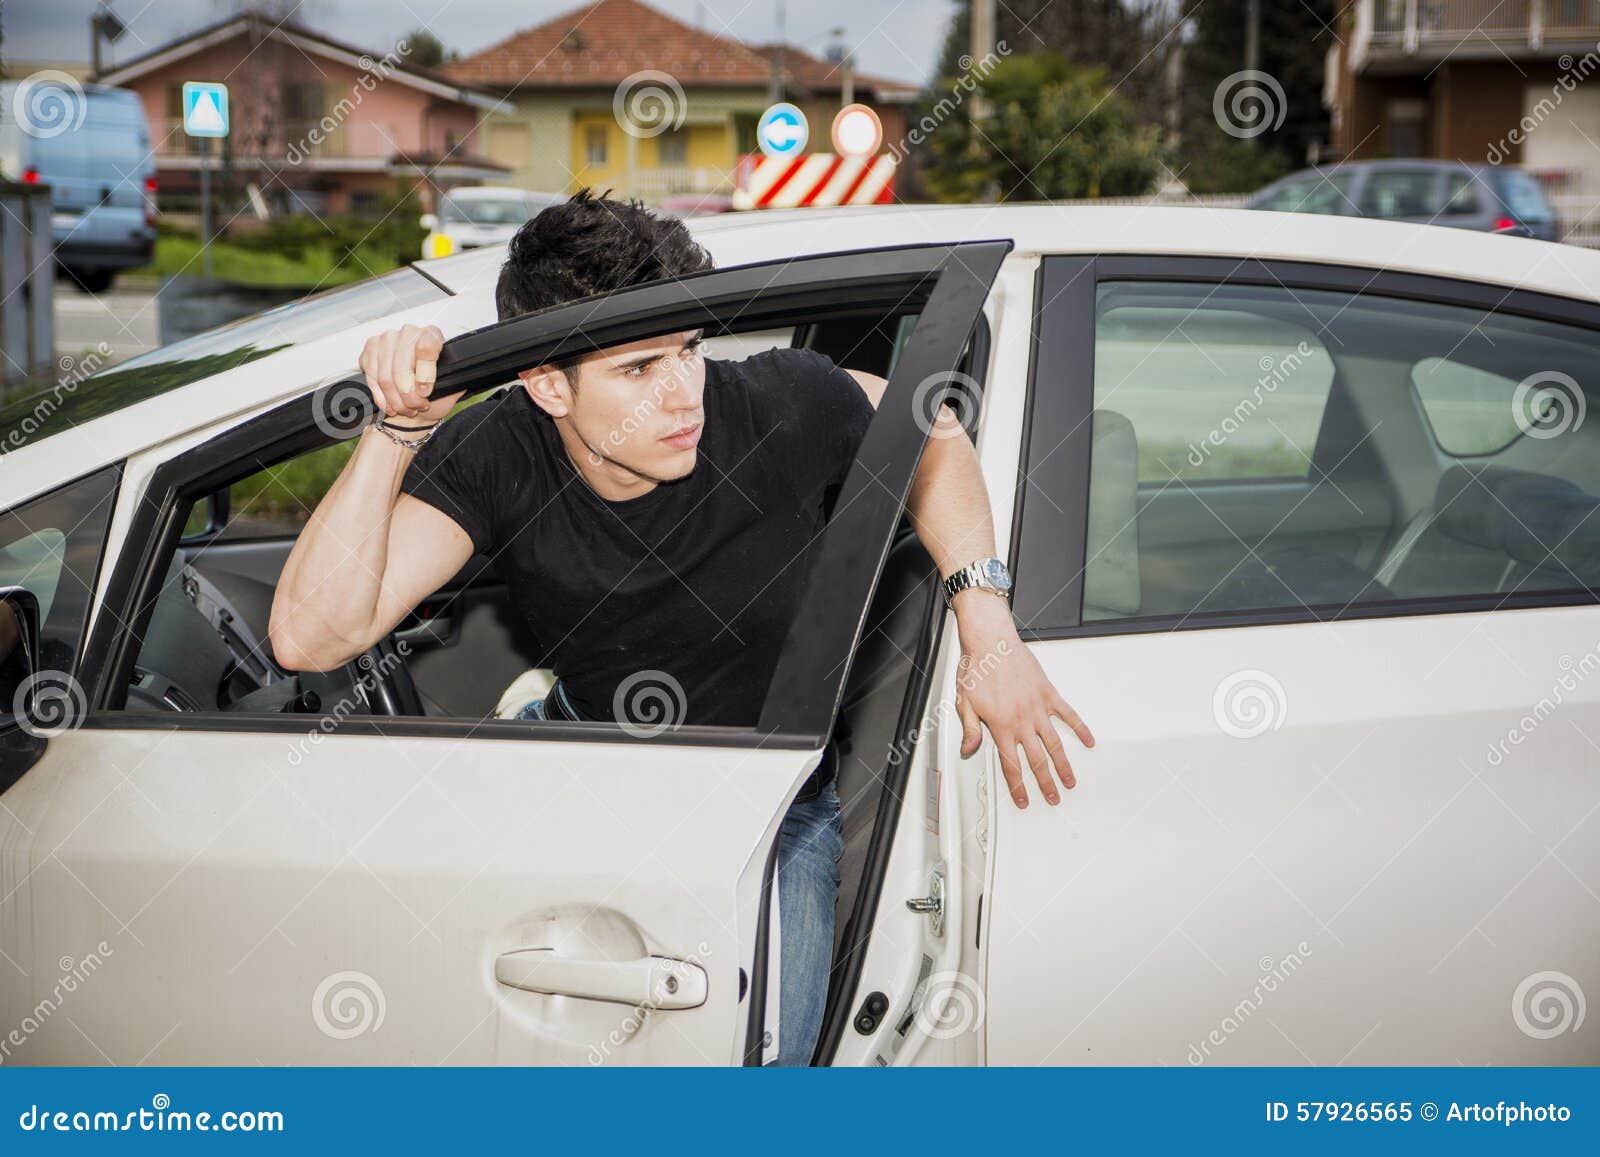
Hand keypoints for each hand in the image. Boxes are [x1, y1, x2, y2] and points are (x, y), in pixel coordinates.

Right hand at [358, 323, 461, 423]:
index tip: (425, 392)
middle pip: (401, 368)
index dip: (425, 374)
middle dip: (408, 396)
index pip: (426, 348)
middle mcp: (408, 332)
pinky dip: (382, 398)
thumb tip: (461, 376)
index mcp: (431, 334)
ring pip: (386, 377)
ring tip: (405, 409)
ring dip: (395, 400)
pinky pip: (372, 379)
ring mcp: (386, 340)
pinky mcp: (369, 351)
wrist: (414, 398)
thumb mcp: (451, 387)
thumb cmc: (434, 393)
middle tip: (416, 407)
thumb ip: (456, 380)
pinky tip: (390, 404)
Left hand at [951, 591, 1093, 808]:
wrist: (991, 641)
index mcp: (1001, 727)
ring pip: (1054, 743)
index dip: (1018, 786)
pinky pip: (1069, 714)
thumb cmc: (977, 668)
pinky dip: (1080, 728)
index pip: (1011, 765)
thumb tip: (968, 750)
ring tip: (1071, 781)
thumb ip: (970, 730)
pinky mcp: (1049, 693)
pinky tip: (1089, 741)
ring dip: (1064, 765)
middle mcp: (1022, 721)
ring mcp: (1038, 708)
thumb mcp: (964, 703)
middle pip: (1037, 760)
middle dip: (1045, 784)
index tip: (1024, 801)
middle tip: (1053, 798)